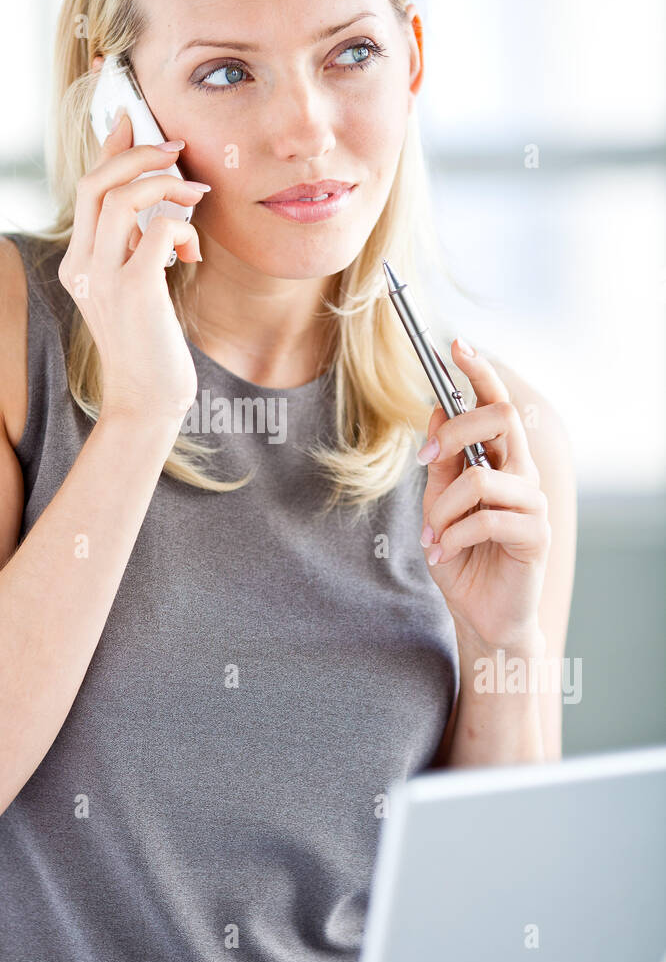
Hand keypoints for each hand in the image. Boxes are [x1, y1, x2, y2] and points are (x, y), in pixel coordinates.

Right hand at [58, 111, 208, 424]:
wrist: (147, 402)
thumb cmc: (150, 347)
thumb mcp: (136, 291)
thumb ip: (135, 251)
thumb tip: (158, 207)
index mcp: (79, 262)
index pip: (86, 188)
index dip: (108, 146)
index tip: (131, 116)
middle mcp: (83, 266)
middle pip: (97, 182)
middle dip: (139, 153)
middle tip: (176, 148)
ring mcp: (103, 278)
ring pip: (122, 198)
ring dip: (165, 184)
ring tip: (196, 195)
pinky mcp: (133, 292)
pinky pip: (156, 232)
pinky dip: (180, 227)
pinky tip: (193, 249)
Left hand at [416, 339, 550, 651]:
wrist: (481, 615)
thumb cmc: (462, 558)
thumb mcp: (438, 506)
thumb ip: (442, 463)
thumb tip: (439, 409)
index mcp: (501, 461)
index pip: (497, 404)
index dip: (481, 372)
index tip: (455, 345)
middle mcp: (523, 473)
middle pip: (500, 419)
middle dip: (455, 430)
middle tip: (428, 456)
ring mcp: (532, 502)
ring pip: (480, 477)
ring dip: (444, 508)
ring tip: (433, 538)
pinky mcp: (534, 534)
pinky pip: (485, 517)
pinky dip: (453, 536)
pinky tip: (443, 555)